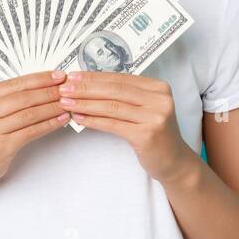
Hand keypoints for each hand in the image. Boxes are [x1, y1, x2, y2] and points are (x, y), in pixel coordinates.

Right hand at [0, 70, 71, 194]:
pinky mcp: (1, 146)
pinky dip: (49, 124)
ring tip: (67, 103)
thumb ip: (6, 100)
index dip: (38, 79)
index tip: (56, 76)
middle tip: (67, 88)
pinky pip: (31, 131)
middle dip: (48, 92)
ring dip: (52, 108)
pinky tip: (60, 120)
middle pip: (22, 98)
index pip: (13, 84)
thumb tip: (41, 86)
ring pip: (29, 114)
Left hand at [57, 71, 195, 181]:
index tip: (72, 77)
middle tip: (64, 88)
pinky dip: (93, 121)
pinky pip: (113, 124)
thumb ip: (124, 96)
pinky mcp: (147, 134)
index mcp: (158, 87)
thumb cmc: (154, 134)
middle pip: (115, 90)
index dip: (94, 77)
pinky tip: (79, 119)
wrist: (174, 161)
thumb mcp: (144, 109)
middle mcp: (159, 99)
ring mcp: (155, 116)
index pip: (119, 78)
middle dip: (86, 88)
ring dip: (85, 104)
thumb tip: (88, 85)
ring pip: (112, 106)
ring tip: (66, 103)